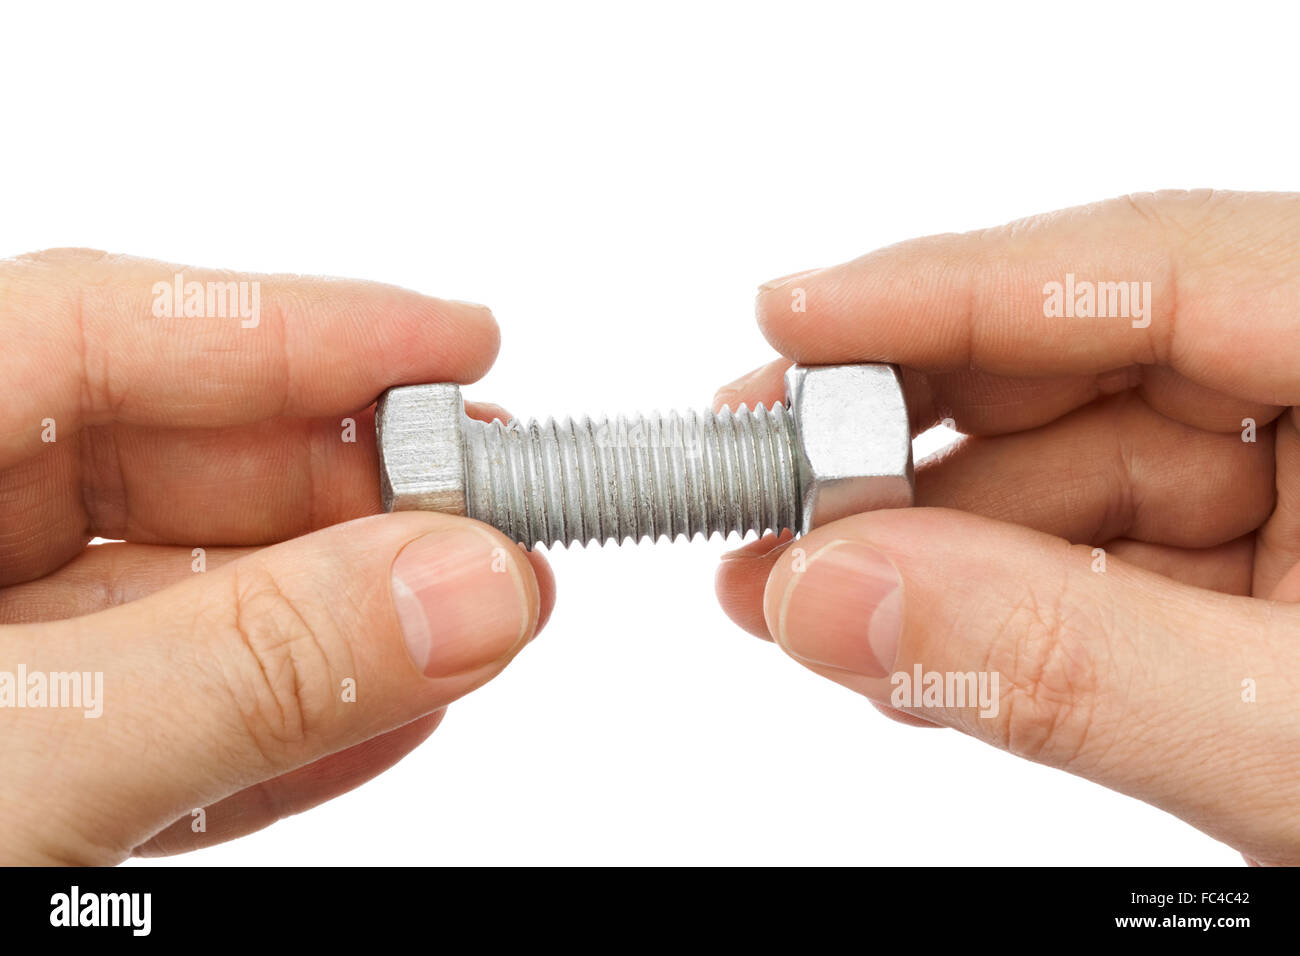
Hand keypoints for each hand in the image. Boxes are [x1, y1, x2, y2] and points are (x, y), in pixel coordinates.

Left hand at [0, 249, 552, 863]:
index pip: (89, 327)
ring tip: (477, 612)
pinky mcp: (13, 777)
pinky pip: (162, 719)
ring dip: (342, 615)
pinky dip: (283, 719)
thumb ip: (243, 668)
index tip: (461, 343)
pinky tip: (392, 711)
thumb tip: (465, 588)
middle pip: (161, 462)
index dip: (295, 325)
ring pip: (179, 599)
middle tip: (492, 510)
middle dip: (345, 489)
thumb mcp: (19, 761)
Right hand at [714, 191, 1299, 864]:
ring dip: (930, 534)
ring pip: (1082, 471)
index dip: (951, 286)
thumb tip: (831, 592)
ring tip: (799, 586)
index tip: (791, 319)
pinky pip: (1105, 555)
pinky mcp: (1273, 574)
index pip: (1165, 267)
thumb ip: (1058, 666)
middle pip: (1096, 361)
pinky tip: (903, 629)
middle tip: (761, 475)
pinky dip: (995, 599)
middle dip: (912, 433)